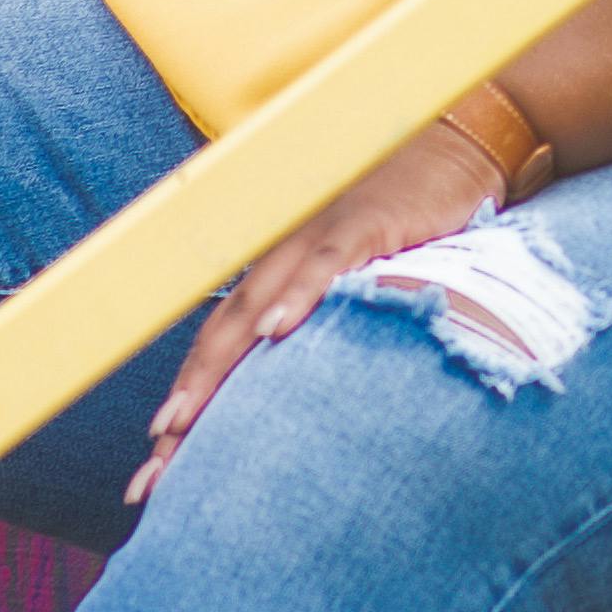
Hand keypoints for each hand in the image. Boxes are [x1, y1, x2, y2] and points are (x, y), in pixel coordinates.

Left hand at [125, 119, 514, 508]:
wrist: (455, 150)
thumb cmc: (410, 225)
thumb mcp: (367, 286)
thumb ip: (336, 329)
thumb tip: (316, 394)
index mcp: (280, 274)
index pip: (224, 342)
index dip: (192, 397)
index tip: (162, 461)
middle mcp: (283, 256)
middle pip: (222, 333)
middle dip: (187, 398)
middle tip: (156, 457)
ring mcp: (318, 237)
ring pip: (254, 303)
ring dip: (216, 363)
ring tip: (184, 420)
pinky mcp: (364, 224)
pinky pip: (324, 264)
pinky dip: (298, 295)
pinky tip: (276, 332)